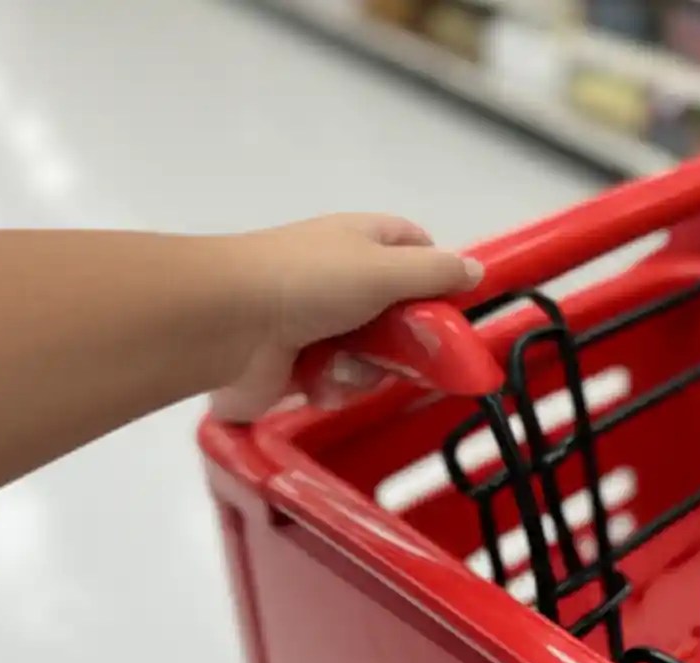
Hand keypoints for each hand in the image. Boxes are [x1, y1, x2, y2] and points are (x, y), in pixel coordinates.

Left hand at [210, 213, 481, 420]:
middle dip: (406, 339)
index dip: (436, 272)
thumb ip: (436, 273)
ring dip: (366, 367)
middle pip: (400, 313)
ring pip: (373, 355)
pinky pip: (337, 381)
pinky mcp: (295, 365)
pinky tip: (315, 380)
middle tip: (410, 353)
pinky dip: (331, 384)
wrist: (224, 322)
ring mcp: (316, 323)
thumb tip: (475, 271)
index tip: (452, 305)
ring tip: (342, 366)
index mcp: (361, 241)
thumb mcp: (386, 269)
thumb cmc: (308, 281)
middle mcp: (340, 278)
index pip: (415, 247)